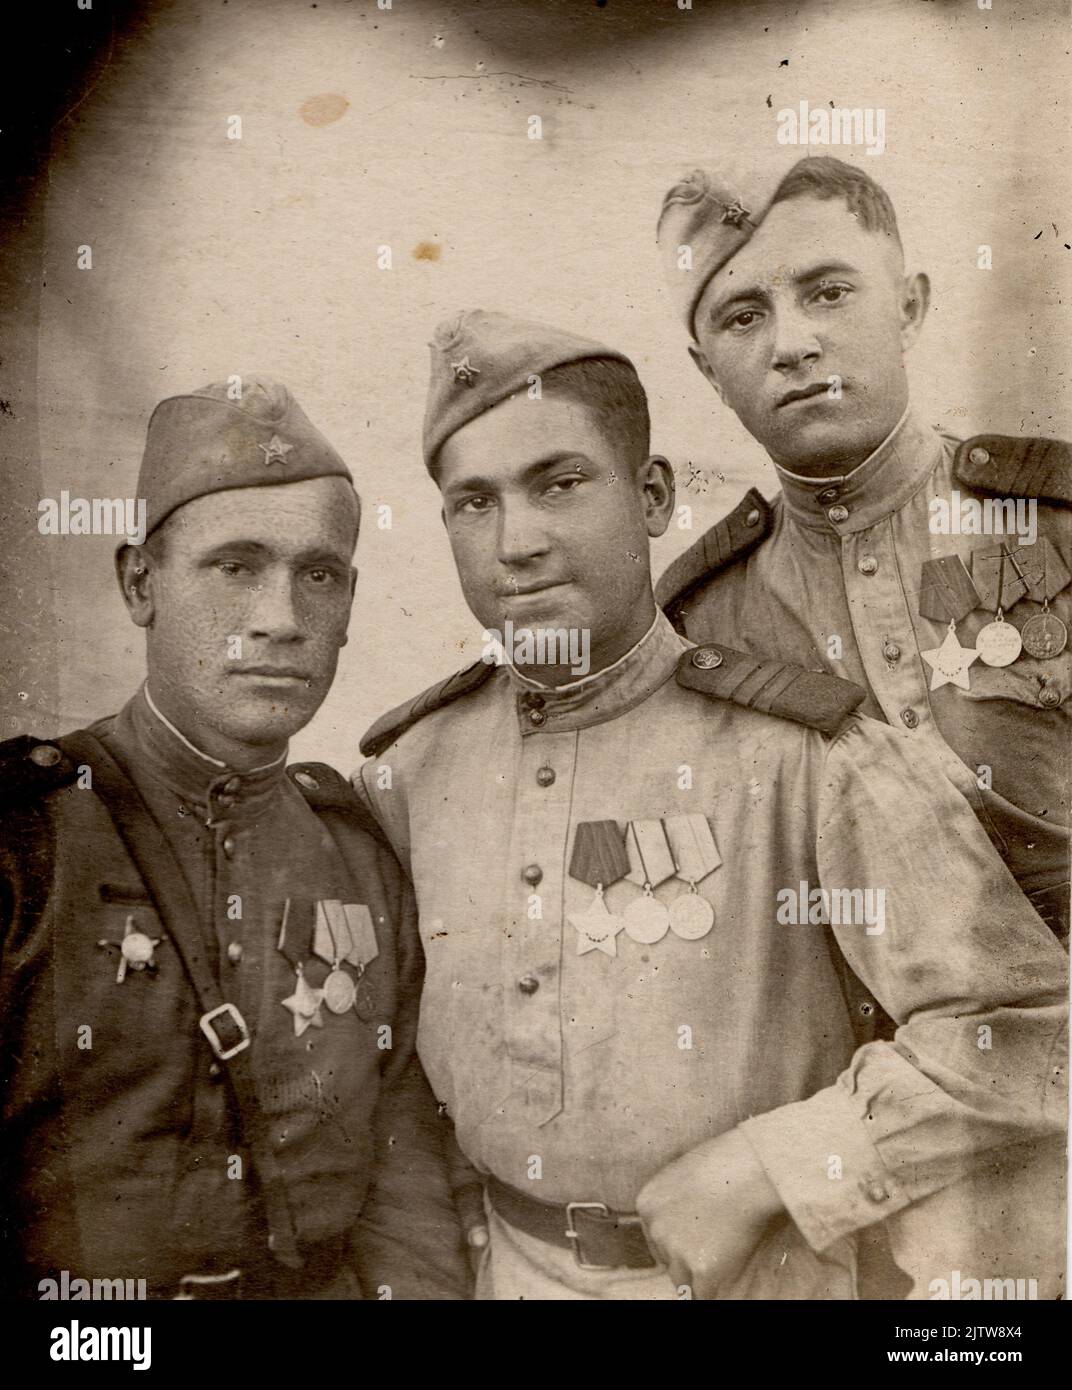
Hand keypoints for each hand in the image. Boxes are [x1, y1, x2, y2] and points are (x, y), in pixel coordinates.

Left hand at [636, 1127, 784, 1298]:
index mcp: (648, 1204)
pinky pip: (704, 1294)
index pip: (656, 1239)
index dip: (677, 1244)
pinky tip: (729, 1274)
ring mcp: (677, 1250)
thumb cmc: (729, 1161)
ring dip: (700, 1276)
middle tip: (713, 1249)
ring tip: (723, 1258)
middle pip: (667, 1261)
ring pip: (683, 1281)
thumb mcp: (688, 1171)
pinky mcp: (701, 1269)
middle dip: (686, 1260)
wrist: (751, 1169)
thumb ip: (678, 1198)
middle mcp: (656, 1230)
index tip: (694, 1244)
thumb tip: (685, 1220)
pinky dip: (716, 1289)